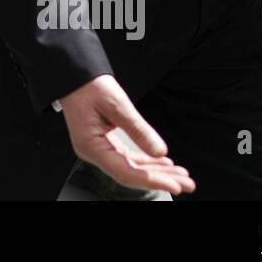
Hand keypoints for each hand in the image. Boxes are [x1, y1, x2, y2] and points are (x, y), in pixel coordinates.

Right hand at [58, 74, 194, 195]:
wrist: (74, 77)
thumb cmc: (89, 86)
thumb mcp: (116, 103)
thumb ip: (138, 129)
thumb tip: (160, 151)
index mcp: (91, 146)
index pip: (125, 171)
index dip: (152, 180)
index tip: (175, 184)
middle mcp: (93, 153)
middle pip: (130, 174)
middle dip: (160, 179)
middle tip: (187, 184)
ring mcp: (98, 150)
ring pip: (131, 168)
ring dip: (156, 172)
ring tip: (181, 175)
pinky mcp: (104, 144)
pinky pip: (127, 159)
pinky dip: (146, 162)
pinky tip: (163, 163)